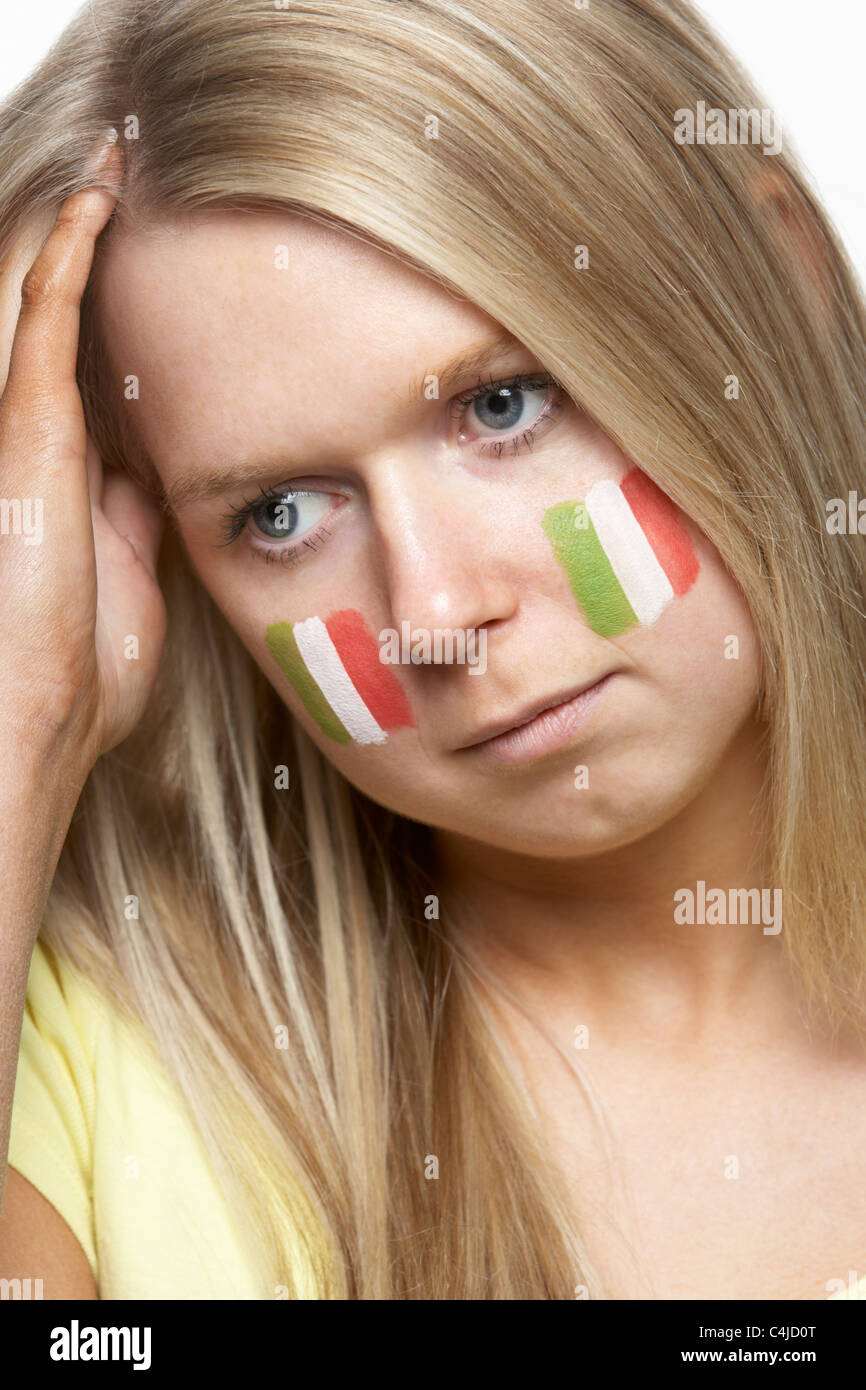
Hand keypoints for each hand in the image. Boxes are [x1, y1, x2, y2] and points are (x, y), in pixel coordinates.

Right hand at [0, 135, 165, 781]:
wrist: (40, 719)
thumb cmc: (79, 674)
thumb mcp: (131, 584)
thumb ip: (136, 527)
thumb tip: (153, 485)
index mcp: (60, 473)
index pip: (86, 366)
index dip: (114, 308)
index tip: (163, 268)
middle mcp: (29, 433)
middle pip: (56, 314)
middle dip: (87, 246)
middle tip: (128, 177)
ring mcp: (17, 421)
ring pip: (39, 292)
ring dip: (77, 224)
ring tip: (116, 158)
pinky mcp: (22, 420)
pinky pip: (43, 306)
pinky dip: (70, 243)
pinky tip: (100, 191)